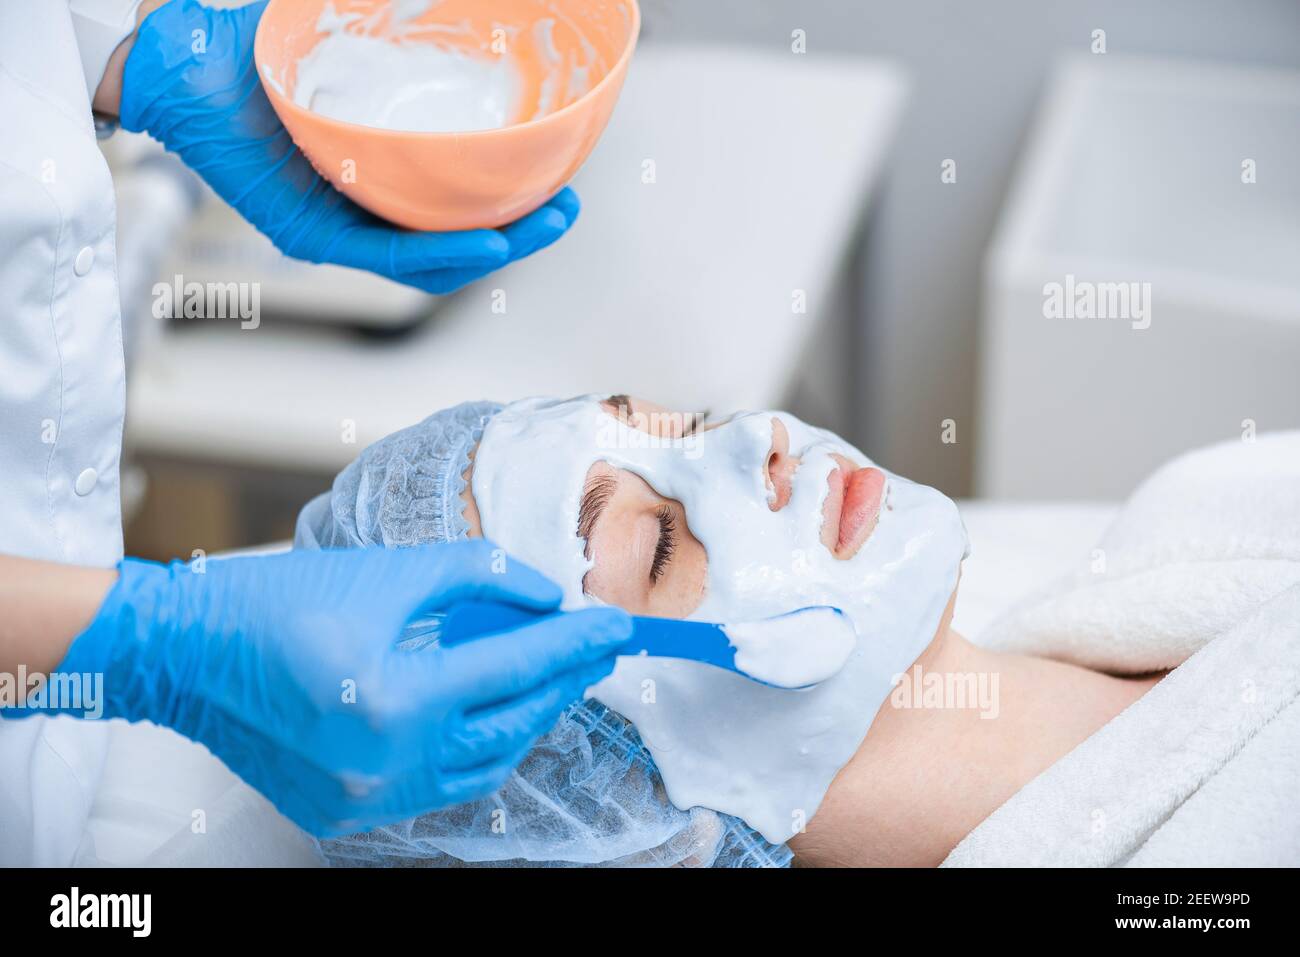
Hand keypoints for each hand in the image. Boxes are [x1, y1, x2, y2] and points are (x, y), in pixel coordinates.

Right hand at [56, 541, 630, 836]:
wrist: (184, 654)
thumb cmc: (278, 602)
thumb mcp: (389, 572)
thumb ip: (478, 577)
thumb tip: (542, 595)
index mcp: (399, 698)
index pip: (517, 668)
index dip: (575, 643)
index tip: (618, 625)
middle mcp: (388, 763)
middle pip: (511, 724)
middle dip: (560, 683)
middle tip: (591, 651)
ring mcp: (367, 798)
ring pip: (482, 768)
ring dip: (522, 722)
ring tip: (546, 680)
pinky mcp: (346, 813)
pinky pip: (437, 788)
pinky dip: (470, 753)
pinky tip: (484, 717)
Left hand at [118, 0, 577, 293]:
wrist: (182, 56)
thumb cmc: (259, 46)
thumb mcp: (351, 41)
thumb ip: (400, 35)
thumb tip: (468, 2)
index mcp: (378, 171)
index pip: (456, 201)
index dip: (512, 198)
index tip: (559, 176)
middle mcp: (362, 206)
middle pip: (458, 237)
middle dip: (522, 229)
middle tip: (566, 206)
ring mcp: (339, 227)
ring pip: (434, 259)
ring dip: (497, 247)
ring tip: (543, 224)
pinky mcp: (312, 237)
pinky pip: (393, 256)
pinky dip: (446, 253)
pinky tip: (492, 242)